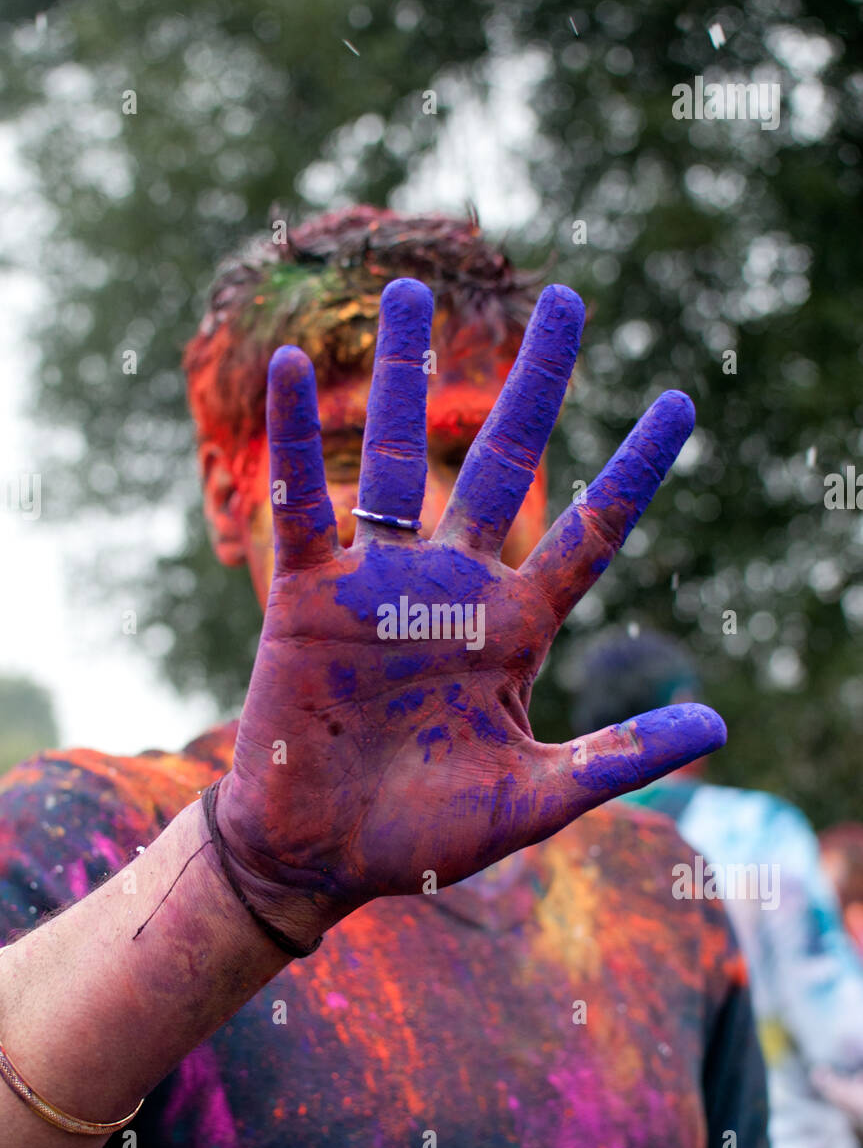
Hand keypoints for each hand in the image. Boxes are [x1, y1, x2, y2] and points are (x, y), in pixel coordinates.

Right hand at [216, 278, 724, 936]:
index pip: (588, 534)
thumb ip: (619, 756)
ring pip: (397, 459)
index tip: (680, 403)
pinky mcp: (309, 594)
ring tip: (410, 290)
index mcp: (515, 631)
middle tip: (566, 299)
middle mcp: (454, 588)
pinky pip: (305, 502)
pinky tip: (296, 367)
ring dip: (407, 376)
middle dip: (536, 384)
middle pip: (502, 463)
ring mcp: (380, 583)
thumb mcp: (536, 798)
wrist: (324, 857)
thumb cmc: (428, 836)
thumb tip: (721, 725)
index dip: (634, 470)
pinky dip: (297, 439)